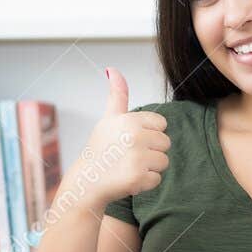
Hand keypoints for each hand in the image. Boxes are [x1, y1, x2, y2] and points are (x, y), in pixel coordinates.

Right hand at [64, 67, 169, 211]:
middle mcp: (134, 136)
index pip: (161, 124)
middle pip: (165, 143)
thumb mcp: (108, 119)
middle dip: (151, 151)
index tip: (131, 141)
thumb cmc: (100, 150)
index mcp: (129, 120)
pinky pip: (157, 179)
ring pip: (164, 161)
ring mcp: (137, 158)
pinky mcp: (138, 178)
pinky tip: (129, 180)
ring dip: (149, 168)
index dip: (149, 134)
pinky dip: (145, 183)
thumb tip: (112, 69)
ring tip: (129, 167)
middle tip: (129, 156)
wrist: (87, 181)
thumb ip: (117, 94)